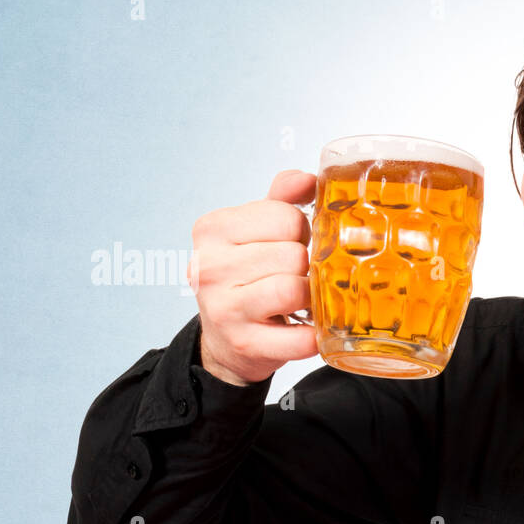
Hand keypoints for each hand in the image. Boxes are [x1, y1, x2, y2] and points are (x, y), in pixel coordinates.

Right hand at [190, 170, 318, 386]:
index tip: (289, 245)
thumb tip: (308, 179)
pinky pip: (301, 337)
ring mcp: (224, 308)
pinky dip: (315, 334)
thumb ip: (281, 198)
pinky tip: (307, 327)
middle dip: (306, 266)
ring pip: (294, 289)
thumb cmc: (248, 277)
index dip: (301, 231)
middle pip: (294, 254)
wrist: (227, 338)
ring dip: (310, 297)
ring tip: (300, 300)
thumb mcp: (256, 230)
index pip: (286, 216)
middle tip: (295, 276)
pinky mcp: (245, 344)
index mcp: (213, 229)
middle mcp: (209, 266)